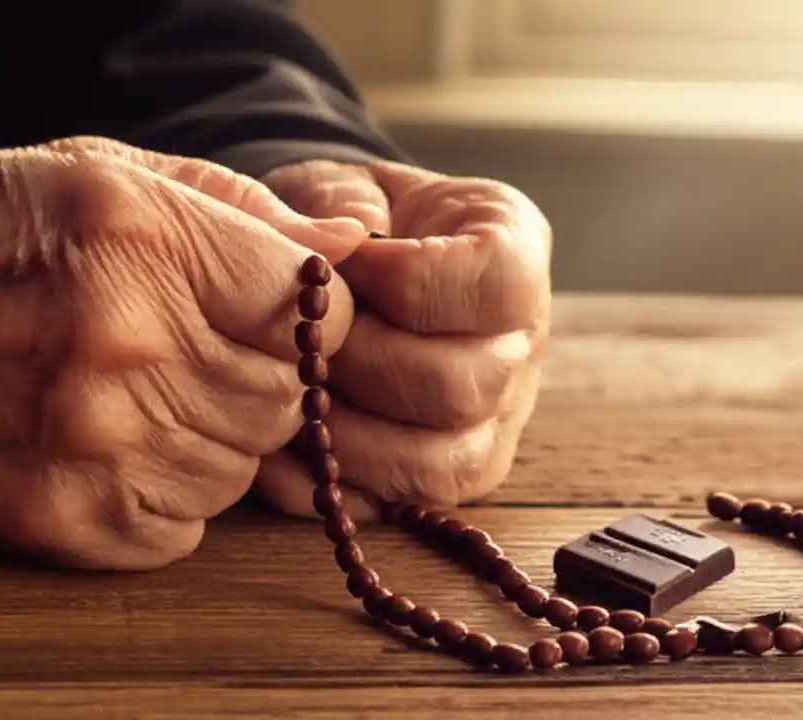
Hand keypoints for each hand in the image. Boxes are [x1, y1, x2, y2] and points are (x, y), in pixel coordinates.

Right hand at [0, 137, 362, 568]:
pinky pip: (189, 524)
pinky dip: (171, 493)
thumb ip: (235, 204)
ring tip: (141, 396)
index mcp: (140, 239)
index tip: (270, 310)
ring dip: (214, 435)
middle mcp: (125, 346)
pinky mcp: (72, 523)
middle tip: (191, 348)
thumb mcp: (97, 172)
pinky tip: (114, 448)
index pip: (311, 306)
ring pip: (245, 466)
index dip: (306, 313)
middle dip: (259, 374)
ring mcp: (97, 446)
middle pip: (286, 393)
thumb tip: (351, 243)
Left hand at [259, 160, 550, 516]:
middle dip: (364, 364)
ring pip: (439, 465)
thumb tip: (347, 239)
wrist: (342, 265)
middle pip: (464, 387)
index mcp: (514, 255)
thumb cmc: (345, 221)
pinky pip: (396, 506)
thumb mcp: (340, 184)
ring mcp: (493, 420)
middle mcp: (518, 346)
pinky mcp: (448, 475)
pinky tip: (284, 443)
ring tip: (295, 389)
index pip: (500, 284)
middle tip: (308, 337)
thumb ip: (338, 200)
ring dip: (346, 434)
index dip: (412, 280)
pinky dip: (327, 482)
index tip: (351, 264)